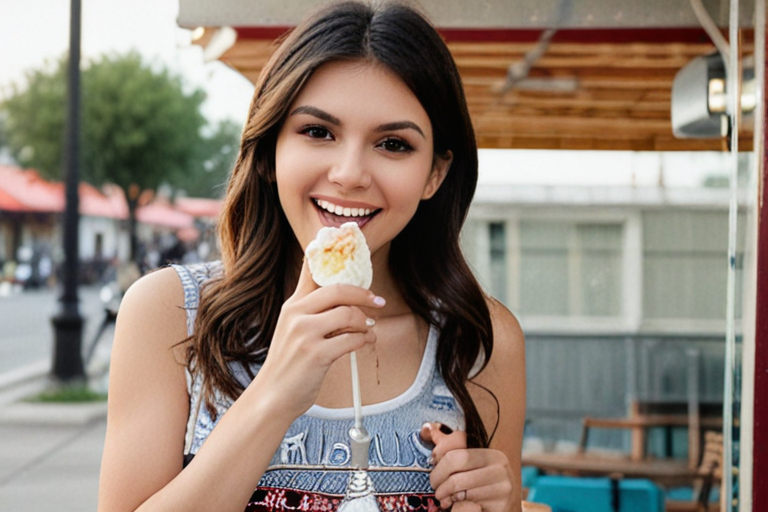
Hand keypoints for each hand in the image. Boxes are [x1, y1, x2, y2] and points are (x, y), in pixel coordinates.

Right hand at [254, 258, 384, 420]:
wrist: (273, 396)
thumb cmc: (289, 363)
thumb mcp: (293, 328)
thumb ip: (312, 309)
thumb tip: (342, 294)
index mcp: (292, 305)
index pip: (310, 268)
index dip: (329, 251)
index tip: (346, 237)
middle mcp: (296, 314)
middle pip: (338, 289)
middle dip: (363, 294)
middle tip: (378, 301)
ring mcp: (305, 334)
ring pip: (348, 314)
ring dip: (365, 321)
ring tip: (369, 328)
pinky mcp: (316, 354)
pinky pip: (351, 339)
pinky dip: (364, 340)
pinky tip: (365, 342)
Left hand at [421, 423, 518, 511]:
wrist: (503, 511)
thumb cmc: (480, 486)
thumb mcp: (469, 466)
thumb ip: (449, 447)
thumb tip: (427, 427)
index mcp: (492, 455)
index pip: (458, 448)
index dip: (439, 458)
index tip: (433, 466)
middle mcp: (500, 469)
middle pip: (457, 467)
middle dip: (439, 477)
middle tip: (435, 486)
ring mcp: (502, 489)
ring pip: (460, 488)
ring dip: (445, 494)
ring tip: (443, 497)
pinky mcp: (499, 507)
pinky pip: (467, 505)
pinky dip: (455, 506)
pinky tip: (455, 504)